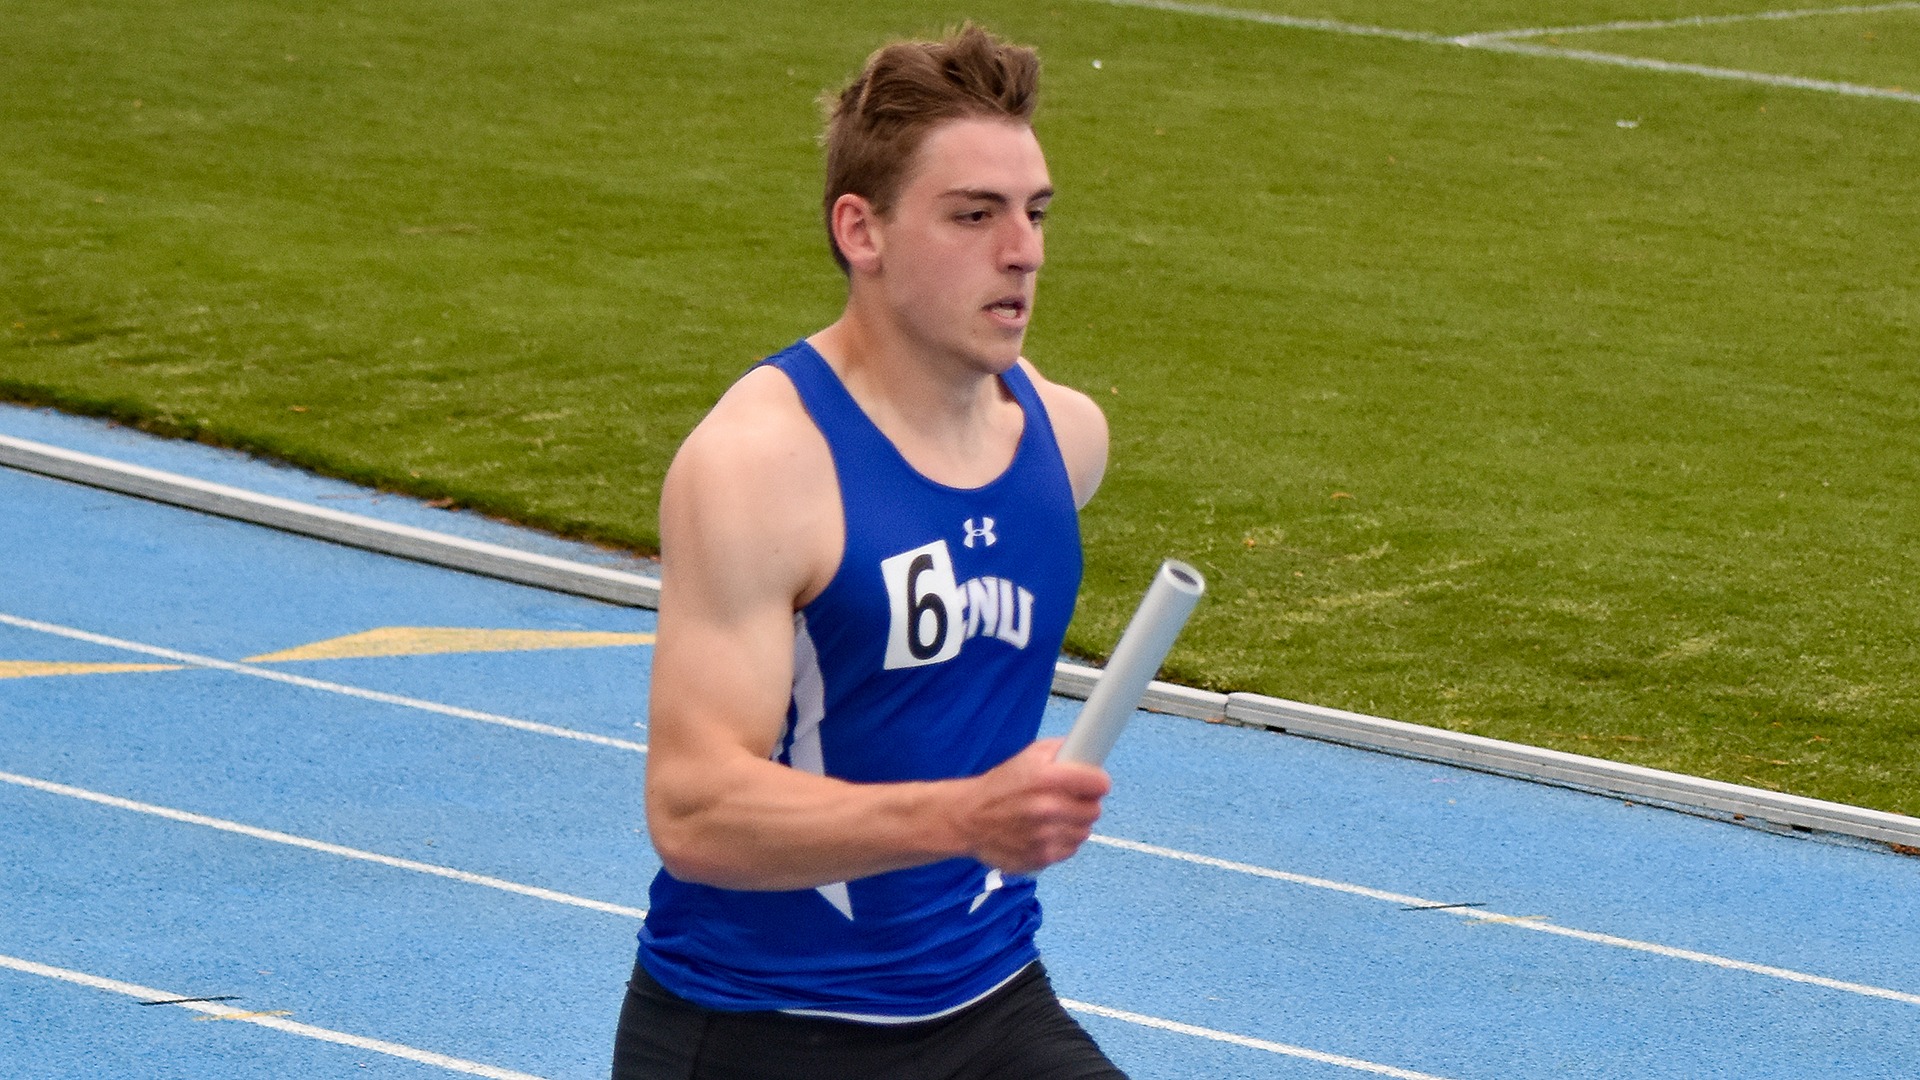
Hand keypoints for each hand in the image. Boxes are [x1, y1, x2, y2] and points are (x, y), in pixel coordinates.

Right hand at [956, 738, 1110, 874]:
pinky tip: (1047, 833)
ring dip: (1075, 825)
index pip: (1098, 783)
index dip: (1096, 781)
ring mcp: (1044, 836)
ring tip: (1056, 818)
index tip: (1092, 783)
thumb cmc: (999, 786)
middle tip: (1071, 800)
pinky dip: (1063, 842)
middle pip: (1094, 810)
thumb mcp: (1028, 756)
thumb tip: (1088, 749)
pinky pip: (1070, 850)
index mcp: (1045, 778)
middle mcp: (1047, 808)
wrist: (967, 818)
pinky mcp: (1041, 858)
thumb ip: (1061, 750)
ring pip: (1084, 832)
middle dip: (1085, 803)